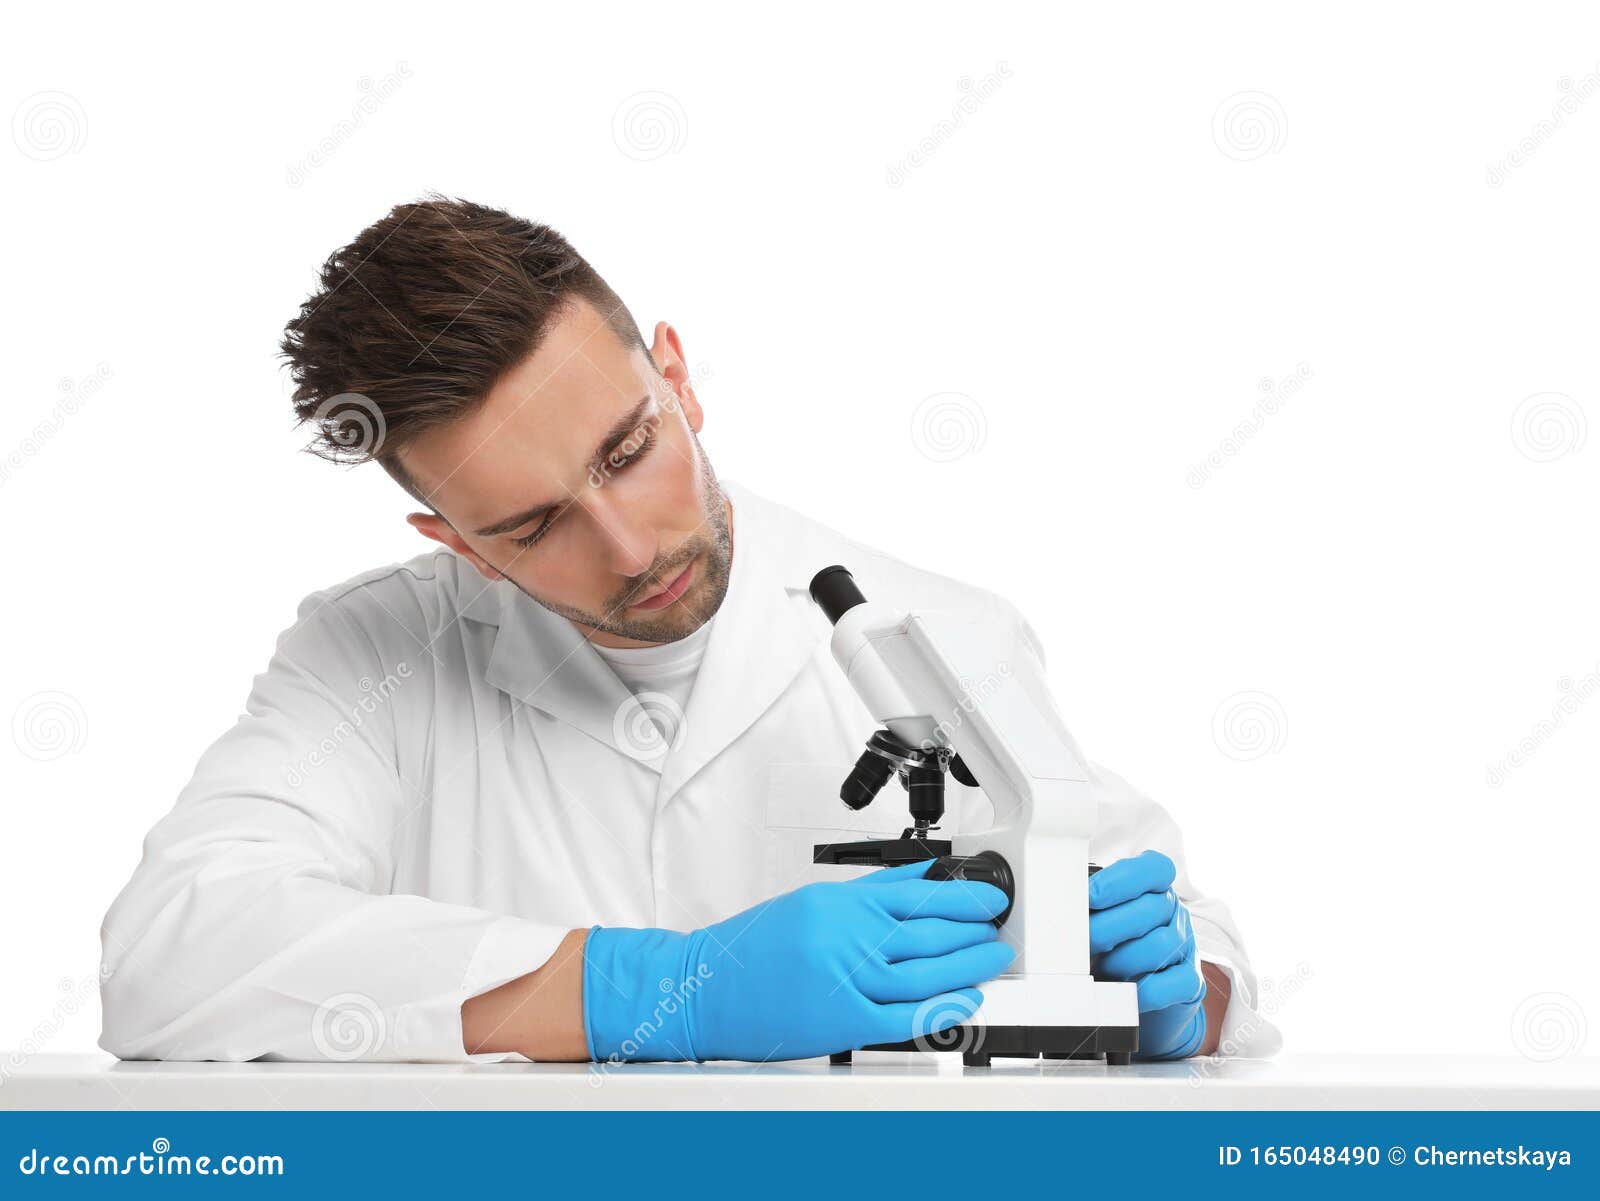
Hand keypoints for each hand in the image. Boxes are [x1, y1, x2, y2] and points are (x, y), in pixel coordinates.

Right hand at [583, 861, 1013, 1061]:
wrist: (706, 989)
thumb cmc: (753, 948)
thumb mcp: (812, 902)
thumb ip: (870, 890)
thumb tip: (919, 877)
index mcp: (842, 904)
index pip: (919, 895)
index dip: (963, 899)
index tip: (989, 899)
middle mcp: (848, 938)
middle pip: (930, 932)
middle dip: (974, 930)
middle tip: (999, 928)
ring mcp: (848, 980)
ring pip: (925, 972)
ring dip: (969, 964)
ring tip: (993, 958)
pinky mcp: (843, 1020)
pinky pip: (905, 1017)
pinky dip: (941, 1008)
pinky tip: (964, 999)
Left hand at [1088, 850, 1206, 1059]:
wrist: (1133, 993)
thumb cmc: (1110, 946)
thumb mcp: (1100, 918)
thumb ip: (1090, 907)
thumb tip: (1065, 907)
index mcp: (1154, 887)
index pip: (1154, 868)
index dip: (1121, 880)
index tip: (1090, 895)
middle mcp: (1173, 912)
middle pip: (1151, 908)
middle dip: (1108, 928)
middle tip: (1085, 942)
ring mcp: (1185, 945)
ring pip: (1160, 945)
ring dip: (1123, 960)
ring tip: (1103, 967)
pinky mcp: (1191, 981)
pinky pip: (1175, 983)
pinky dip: (1147, 990)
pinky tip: (1128, 990)